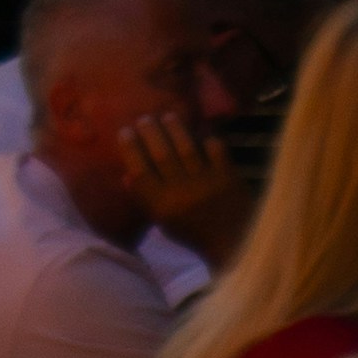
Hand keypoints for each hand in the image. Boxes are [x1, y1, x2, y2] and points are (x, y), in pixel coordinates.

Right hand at [111, 86, 242, 236]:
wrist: (233, 242)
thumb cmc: (194, 232)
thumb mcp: (165, 223)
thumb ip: (146, 200)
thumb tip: (127, 176)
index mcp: (163, 207)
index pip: (140, 172)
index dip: (131, 149)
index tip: (125, 132)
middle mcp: (182, 194)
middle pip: (161, 155)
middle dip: (150, 133)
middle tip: (144, 118)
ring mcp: (206, 184)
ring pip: (186, 148)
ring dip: (175, 129)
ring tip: (168, 116)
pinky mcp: (227, 177)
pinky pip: (215, 150)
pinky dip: (207, 139)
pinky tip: (201, 132)